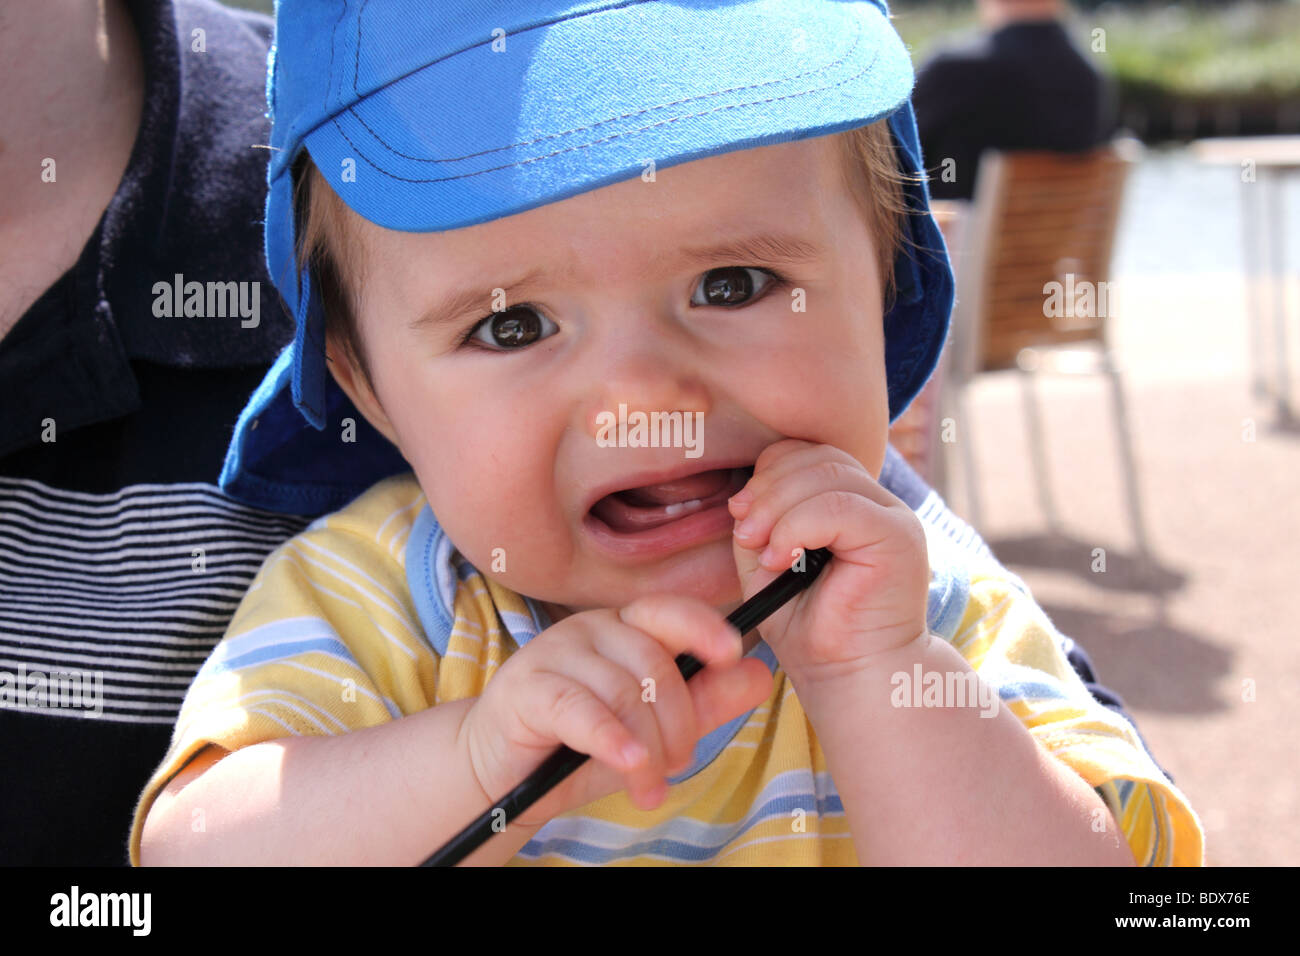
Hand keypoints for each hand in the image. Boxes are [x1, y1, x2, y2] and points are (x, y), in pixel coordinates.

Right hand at [461, 595, 773, 827]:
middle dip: (677, 725)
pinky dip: (610, 739)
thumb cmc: (579, 747)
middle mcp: (589, 629)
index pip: (670, 611)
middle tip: (675, 766)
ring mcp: (553, 652)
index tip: (733, 652)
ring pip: (622, 691)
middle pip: (654, 663)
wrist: (501, 775)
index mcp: (623, 627)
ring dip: (646, 749)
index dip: (704, 627)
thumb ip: (704, 702)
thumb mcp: (653, 729)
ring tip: (647, 787)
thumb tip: (759, 674)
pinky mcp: (524, 687)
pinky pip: (580, 709)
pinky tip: (629, 764)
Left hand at [727, 439, 929, 685]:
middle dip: (769, 488)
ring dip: (778, 509)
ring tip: (763, 552)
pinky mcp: (899, 535)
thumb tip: (746, 495)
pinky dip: (797, 526)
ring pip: (827, 475)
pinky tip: (782, 558)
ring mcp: (892, 516)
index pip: (808, 454)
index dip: (770, 472)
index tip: (740, 511)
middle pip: (816, 457)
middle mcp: (875, 503)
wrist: (850, 676)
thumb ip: (760, 522)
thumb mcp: (769, 565)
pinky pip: (839, 506)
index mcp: (849, 503)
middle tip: (745, 531)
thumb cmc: (811, 629)